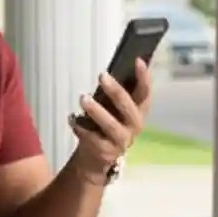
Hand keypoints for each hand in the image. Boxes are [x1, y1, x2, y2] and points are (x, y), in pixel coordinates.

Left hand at [67, 58, 153, 180]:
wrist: (97, 156)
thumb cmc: (105, 123)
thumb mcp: (113, 108)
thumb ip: (115, 93)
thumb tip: (109, 71)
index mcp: (140, 111)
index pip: (146, 93)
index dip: (144, 77)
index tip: (138, 61)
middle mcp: (135, 126)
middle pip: (129, 108)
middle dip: (116, 91)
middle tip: (102, 75)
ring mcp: (122, 140)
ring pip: (111, 124)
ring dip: (97, 110)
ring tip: (83, 98)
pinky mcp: (106, 152)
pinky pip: (93, 137)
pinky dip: (80, 126)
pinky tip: (72, 118)